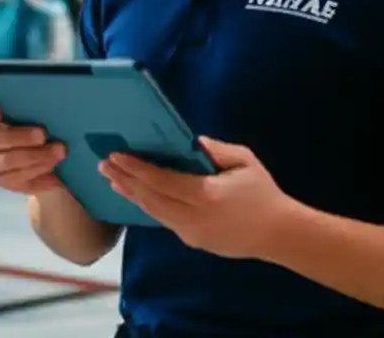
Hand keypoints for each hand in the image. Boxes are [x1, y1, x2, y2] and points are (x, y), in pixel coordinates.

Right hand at [0, 97, 66, 194]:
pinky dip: (38, 175)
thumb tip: (45, 100)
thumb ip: (32, 105)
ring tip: (58, 152)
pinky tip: (54, 174)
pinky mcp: (4, 180)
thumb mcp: (37, 110)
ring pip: (4, 162)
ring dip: (34, 157)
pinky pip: (16, 181)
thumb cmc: (42, 121)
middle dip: (18, 137)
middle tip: (43, 135)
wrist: (52, 150)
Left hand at [99, 136, 293, 259]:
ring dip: (132, 195)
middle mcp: (193, 217)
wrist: (279, 234)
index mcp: (205, 195)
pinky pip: (165, 220)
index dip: (136, 168)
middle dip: (125, 180)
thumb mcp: (244, 161)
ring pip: (153, 212)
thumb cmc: (263, 193)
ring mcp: (191, 233)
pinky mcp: (193, 241)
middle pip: (150, 199)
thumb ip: (214, 149)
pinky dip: (148, 206)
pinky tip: (138, 196)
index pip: (161, 181)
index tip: (116, 156)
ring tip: (113, 180)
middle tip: (104, 165)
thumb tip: (188, 142)